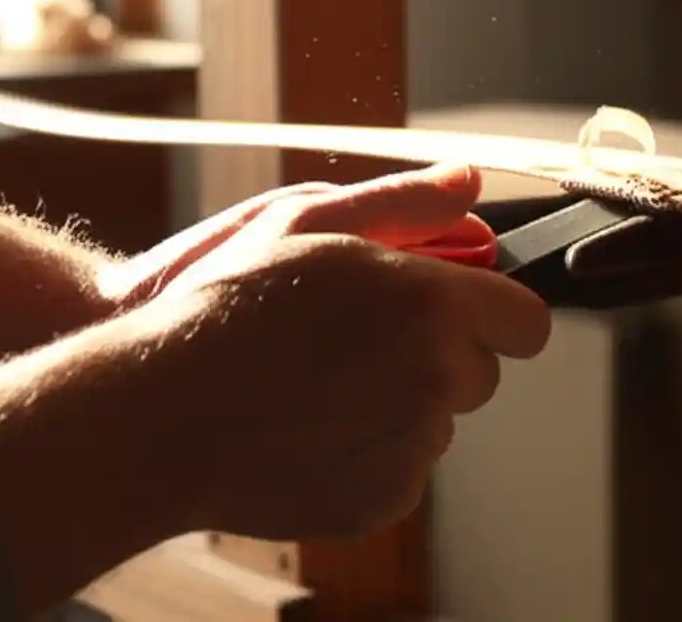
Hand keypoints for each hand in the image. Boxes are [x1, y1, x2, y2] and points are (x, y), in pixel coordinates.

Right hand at [126, 164, 550, 539]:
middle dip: (440, 357)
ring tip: (321, 386)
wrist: (155, 413)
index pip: (526, 321)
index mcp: (431, 305)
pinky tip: (312, 429)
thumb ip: (405, 202)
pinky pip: (404, 469)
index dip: (496, 313)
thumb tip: (470, 183)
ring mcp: (413, 445)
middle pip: (481, 373)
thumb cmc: (224, 306)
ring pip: (439, 422)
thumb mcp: (308, 220)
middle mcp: (436, 377)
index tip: (462, 311)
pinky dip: (373, 454)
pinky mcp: (386, 498)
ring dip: (403, 405)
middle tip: (363, 342)